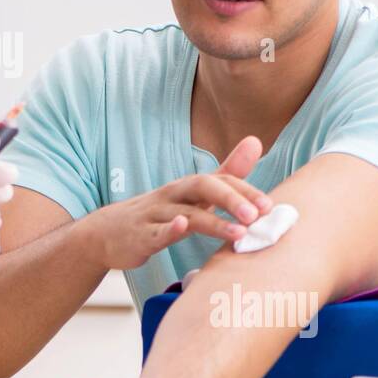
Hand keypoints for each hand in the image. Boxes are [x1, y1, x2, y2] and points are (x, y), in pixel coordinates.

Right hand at [77, 136, 271, 271]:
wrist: (107, 233)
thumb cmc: (158, 213)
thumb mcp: (193, 193)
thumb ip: (226, 172)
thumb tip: (256, 141)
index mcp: (188, 186)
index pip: (220, 180)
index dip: (245, 190)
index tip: (269, 206)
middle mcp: (173, 195)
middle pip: (203, 187)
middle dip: (231, 199)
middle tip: (256, 215)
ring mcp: (155, 214)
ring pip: (185, 214)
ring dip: (213, 223)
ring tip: (238, 234)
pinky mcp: (141, 236)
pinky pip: (155, 231)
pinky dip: (169, 229)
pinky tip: (181, 227)